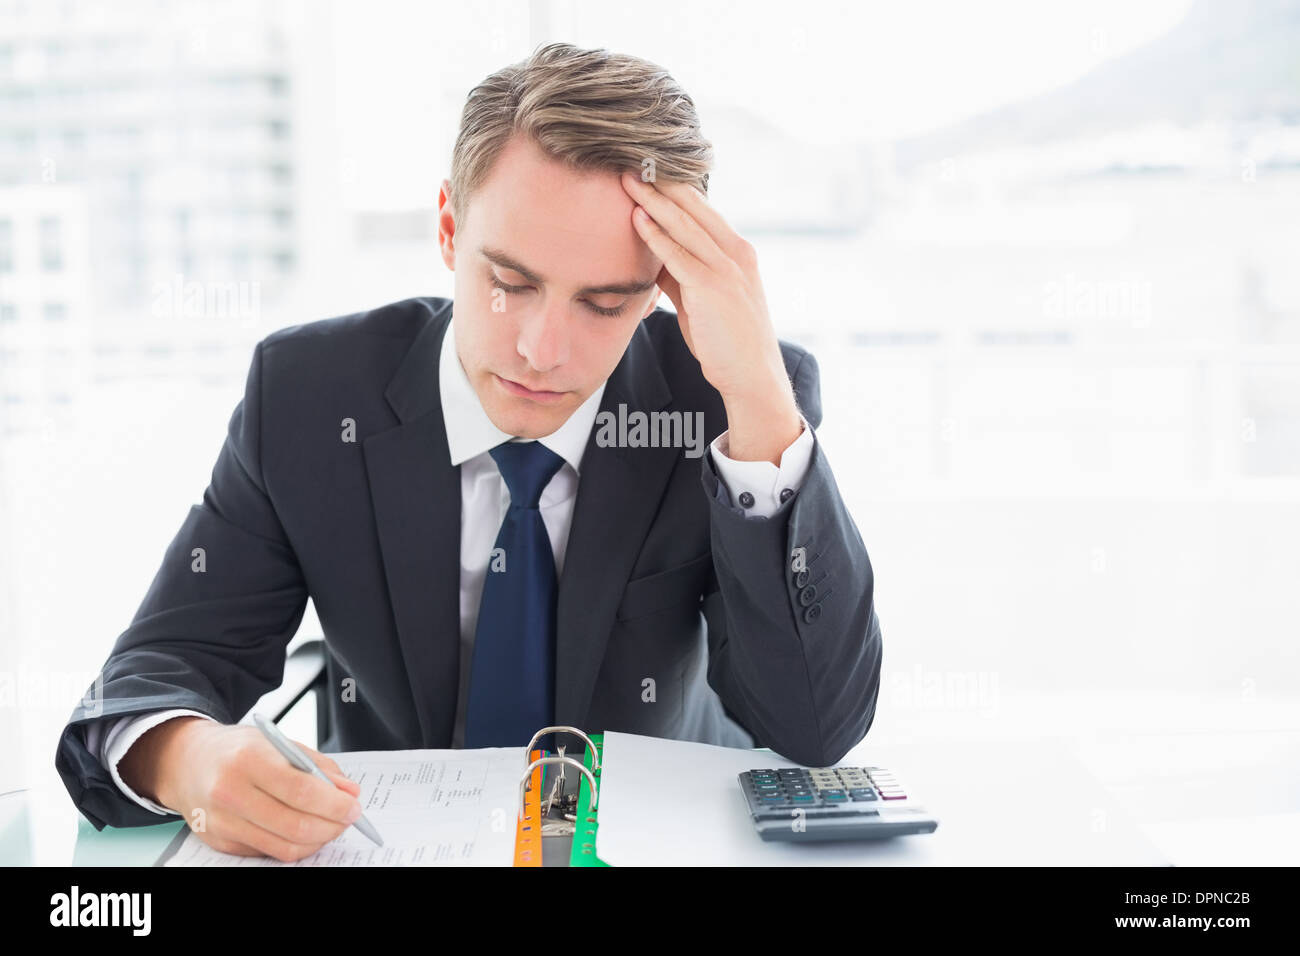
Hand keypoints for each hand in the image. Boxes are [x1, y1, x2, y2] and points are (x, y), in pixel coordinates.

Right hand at [123, 716, 362, 861]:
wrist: (186, 762)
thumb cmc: (236, 749)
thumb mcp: (278, 742)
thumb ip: (317, 766)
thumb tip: (349, 792)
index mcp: (247, 759)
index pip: (300, 790)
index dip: (333, 804)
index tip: (354, 807)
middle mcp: (230, 792)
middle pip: (293, 825)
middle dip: (331, 826)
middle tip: (348, 819)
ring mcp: (221, 822)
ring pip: (282, 846)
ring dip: (316, 840)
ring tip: (330, 826)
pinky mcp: (219, 842)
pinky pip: (267, 852)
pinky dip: (293, 845)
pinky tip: (304, 831)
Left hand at [621, 172, 801, 462]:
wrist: (752, 376)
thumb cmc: (725, 341)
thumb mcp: (701, 300)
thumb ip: (681, 275)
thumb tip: (653, 258)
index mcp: (737, 251)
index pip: (702, 209)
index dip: (673, 188)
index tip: (645, 169)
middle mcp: (736, 253)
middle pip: (693, 207)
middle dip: (660, 183)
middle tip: (629, 160)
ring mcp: (727, 269)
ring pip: (685, 225)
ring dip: (653, 200)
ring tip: (626, 179)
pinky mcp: (714, 288)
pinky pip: (680, 256)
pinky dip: (657, 236)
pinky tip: (637, 219)